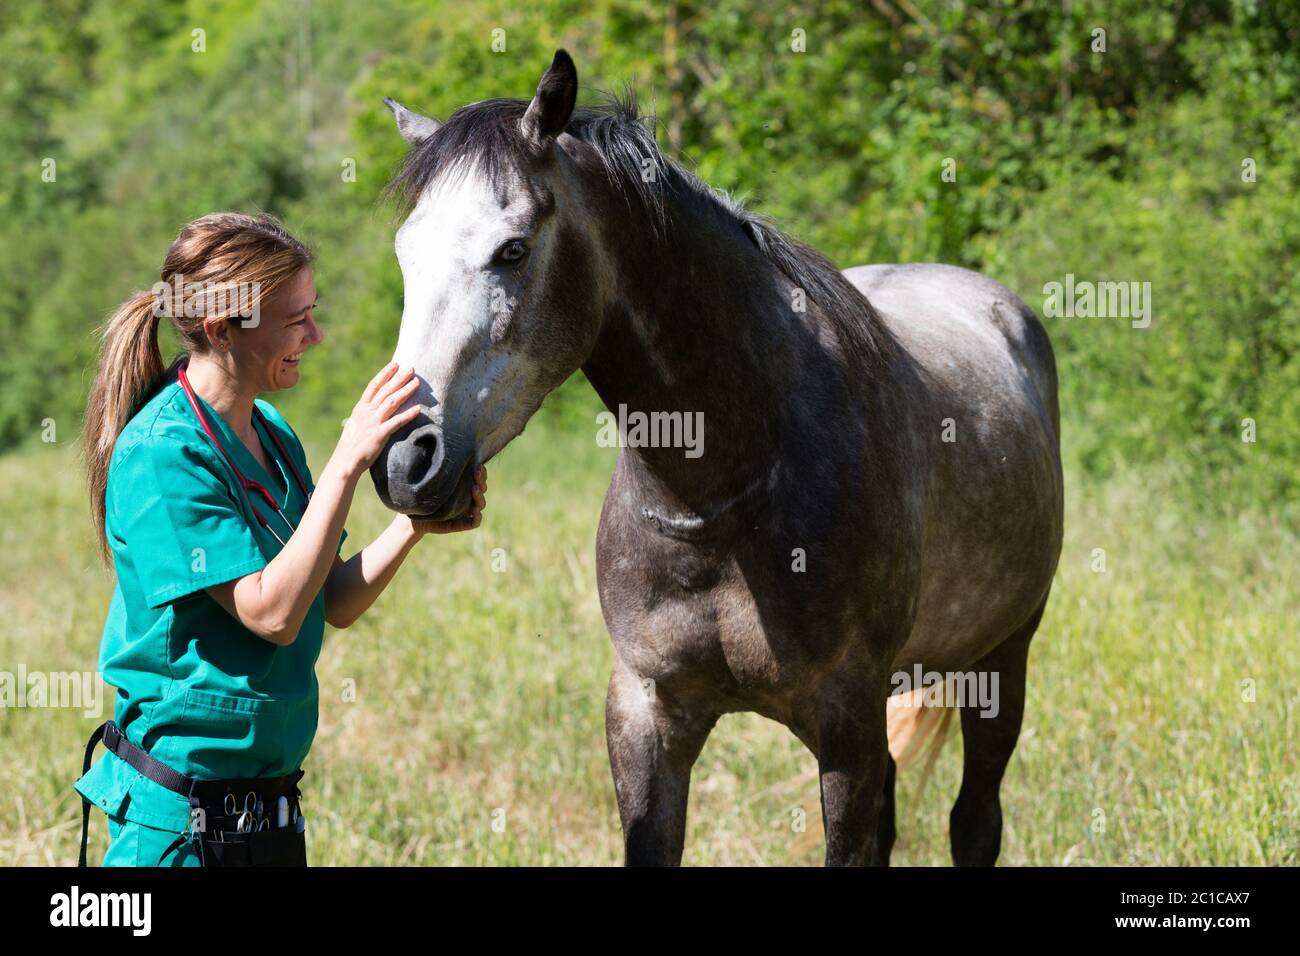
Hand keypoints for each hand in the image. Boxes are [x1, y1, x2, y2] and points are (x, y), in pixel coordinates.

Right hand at [332, 363, 422, 478]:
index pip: (373, 386)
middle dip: (399, 378)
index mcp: (360, 408)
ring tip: (417, 383)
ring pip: (392, 402)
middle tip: (412, 368)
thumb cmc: (351, 445)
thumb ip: (365, 415)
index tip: (394, 364)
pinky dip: (408, 415)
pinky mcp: (380, 434)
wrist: (345, 462)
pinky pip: (397, 422)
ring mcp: (373, 422)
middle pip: (385, 390)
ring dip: (405, 391)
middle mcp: (367, 412)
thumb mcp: (356, 425)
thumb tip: (372, 408)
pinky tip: (419, 409)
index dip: (384, 374)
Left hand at [411, 464, 487, 535]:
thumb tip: (440, 448)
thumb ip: (438, 468)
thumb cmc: (419, 495)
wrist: (410, 517)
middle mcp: (466, 498)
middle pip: (482, 489)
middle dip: (481, 480)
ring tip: (474, 488)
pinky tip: (474, 510)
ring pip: (480, 504)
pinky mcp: (460, 524)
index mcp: (462, 486)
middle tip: (476, 472)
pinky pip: (474, 522)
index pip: (478, 478)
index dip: (481, 472)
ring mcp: (465, 512)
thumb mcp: (428, 479)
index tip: (477, 464)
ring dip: (480, 496)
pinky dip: (477, 517)